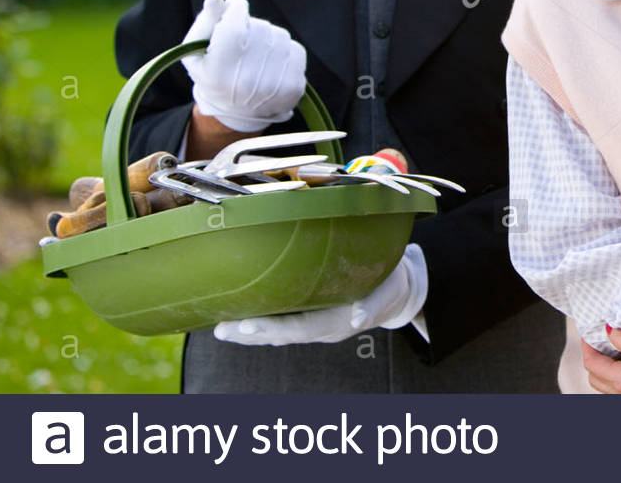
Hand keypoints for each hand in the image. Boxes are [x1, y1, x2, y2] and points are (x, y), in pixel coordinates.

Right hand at [181, 0, 305, 133]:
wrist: (238, 112)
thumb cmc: (213, 75)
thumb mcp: (196, 51)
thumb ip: (205, 22)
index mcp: (219, 70)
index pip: (234, 24)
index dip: (236, 9)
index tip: (235, 7)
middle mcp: (248, 79)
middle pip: (259, 27)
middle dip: (251, 24)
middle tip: (242, 38)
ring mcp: (274, 84)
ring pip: (279, 35)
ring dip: (269, 36)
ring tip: (256, 52)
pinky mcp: (294, 86)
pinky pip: (296, 49)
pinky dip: (285, 49)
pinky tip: (272, 61)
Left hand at [213, 244, 426, 344]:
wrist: (399, 293)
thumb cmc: (391, 285)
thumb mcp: (387, 290)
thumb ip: (372, 303)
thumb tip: (359, 318)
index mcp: (338, 321)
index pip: (299, 328)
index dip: (272, 327)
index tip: (246, 323)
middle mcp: (324, 330)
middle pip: (281, 336)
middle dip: (250, 334)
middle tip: (221, 329)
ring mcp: (318, 327)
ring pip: (278, 335)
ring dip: (249, 334)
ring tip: (221, 329)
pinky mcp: (314, 320)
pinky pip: (283, 328)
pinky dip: (261, 327)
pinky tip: (242, 322)